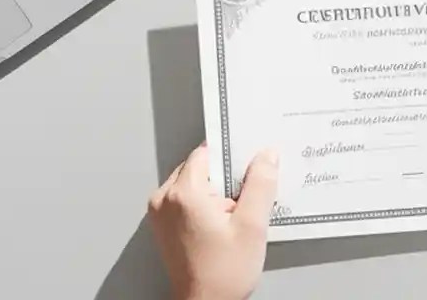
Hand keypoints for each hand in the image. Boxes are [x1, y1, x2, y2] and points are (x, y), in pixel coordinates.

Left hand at [148, 145, 278, 299]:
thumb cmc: (223, 274)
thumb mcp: (252, 224)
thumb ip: (261, 183)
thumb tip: (266, 155)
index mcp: (184, 193)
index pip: (206, 152)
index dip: (230, 156)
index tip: (247, 165)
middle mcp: (165, 200)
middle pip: (199, 167)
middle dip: (223, 178)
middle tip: (242, 200)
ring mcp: (160, 214)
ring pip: (192, 183)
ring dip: (214, 192)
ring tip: (231, 217)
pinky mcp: (163, 226)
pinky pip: (185, 200)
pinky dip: (203, 205)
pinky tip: (221, 224)